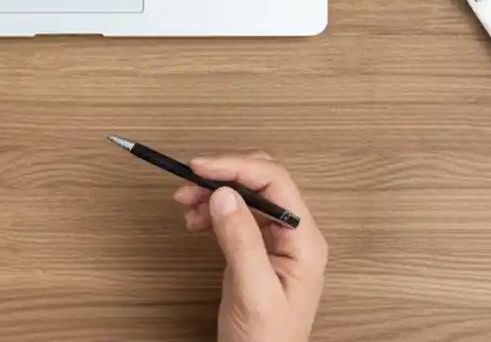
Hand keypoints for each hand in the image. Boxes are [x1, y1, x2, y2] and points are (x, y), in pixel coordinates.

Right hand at [173, 154, 327, 341]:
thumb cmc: (266, 341)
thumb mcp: (253, 291)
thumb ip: (241, 241)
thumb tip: (224, 194)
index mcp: (304, 240)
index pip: (275, 182)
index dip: (237, 167)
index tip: (200, 166)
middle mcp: (294, 234)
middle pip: (261, 181)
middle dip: (223, 175)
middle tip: (188, 182)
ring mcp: (275, 241)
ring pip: (245, 195)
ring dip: (213, 191)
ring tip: (185, 203)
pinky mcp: (257, 249)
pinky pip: (236, 214)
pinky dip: (212, 210)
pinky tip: (195, 220)